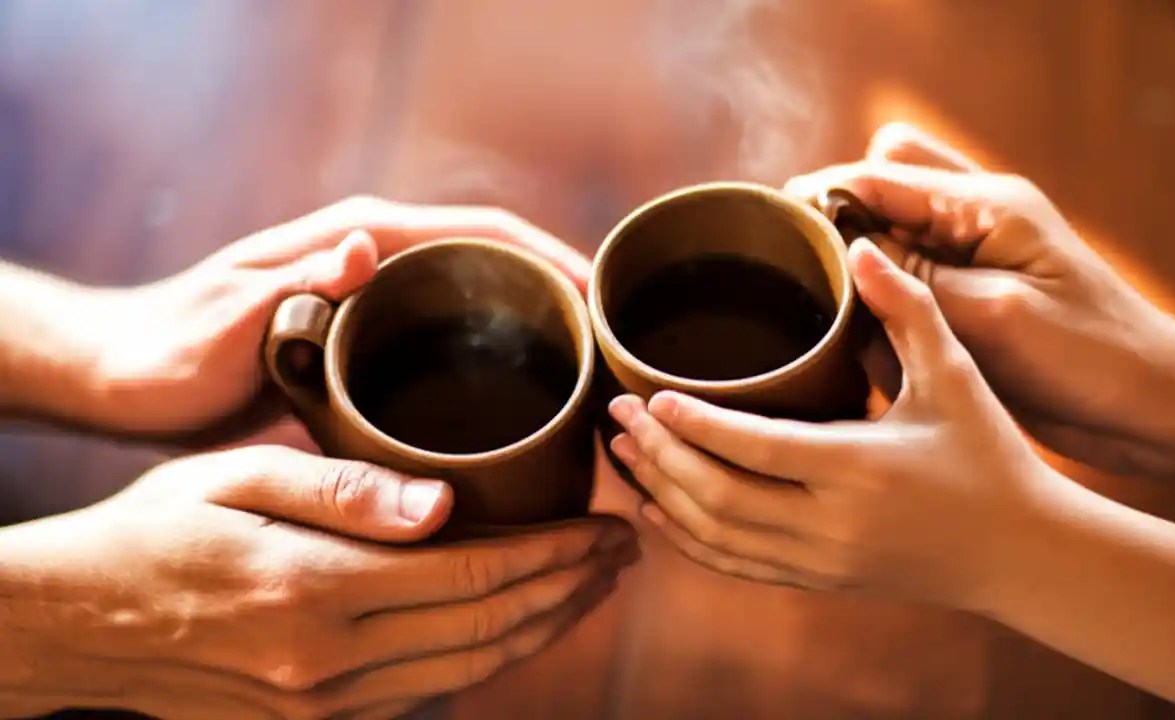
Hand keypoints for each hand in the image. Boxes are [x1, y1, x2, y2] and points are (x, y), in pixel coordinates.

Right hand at [0, 445, 635, 719]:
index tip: (606, 525)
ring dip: (543, 628)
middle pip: (488, 625)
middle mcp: (332, 659)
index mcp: (318, 588)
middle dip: (569, 588)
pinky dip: (488, 658)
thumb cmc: (153, 532)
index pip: (474, 571)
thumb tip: (445, 503)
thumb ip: (342, 489)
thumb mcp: (235, 478)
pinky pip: (429, 692)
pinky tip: (519, 626)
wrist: (77, 624)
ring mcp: (326, 701)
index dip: (553, 551)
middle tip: (623, 550)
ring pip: (470, 669)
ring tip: (593, 588)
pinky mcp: (316, 718)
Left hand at [84, 196, 591, 445]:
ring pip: (478, 300)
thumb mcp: (229, 319)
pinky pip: (450, 336)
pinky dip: (494, 357)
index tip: (601, 295)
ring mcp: (377, 298)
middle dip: (560, 290)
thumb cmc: (169, 350)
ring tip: (586, 377)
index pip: (479, 231)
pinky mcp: (368, 338)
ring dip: (535, 324)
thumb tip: (366, 244)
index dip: (547, 256)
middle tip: (614, 345)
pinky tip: (518, 404)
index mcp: (358, 238)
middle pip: (494, 262)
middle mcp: (377, 259)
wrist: (124, 378)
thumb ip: (292, 287)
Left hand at [606, 239, 1057, 607]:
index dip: (694, 425)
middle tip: (619, 414)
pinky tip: (659, 510)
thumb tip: (857, 246)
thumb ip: (907, 307)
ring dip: (663, 494)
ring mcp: (822, 562)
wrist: (1023, 554)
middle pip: (718, 497)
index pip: (755, 448)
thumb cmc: (990, 455)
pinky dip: (689, 540)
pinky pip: (737, 566)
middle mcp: (832, 524)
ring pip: (717, 537)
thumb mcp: (954, 374)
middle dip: (660, 455)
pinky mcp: (820, 581)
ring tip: (623, 453)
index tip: (649, 396)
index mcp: (861, 469)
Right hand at [786, 123, 1174, 476]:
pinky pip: (906, 281)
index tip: (770, 235)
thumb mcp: (992, 316)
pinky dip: (883, 306)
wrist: (1151, 407)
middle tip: (808, 280)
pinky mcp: (972, 295)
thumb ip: (914, 277)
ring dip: (860, 269)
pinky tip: (872, 346)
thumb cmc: (1088, 359)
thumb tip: (842, 245)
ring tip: (840, 322)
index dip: (819, 196)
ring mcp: (974, 255)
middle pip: (880, 184)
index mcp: (986, 206)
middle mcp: (976, 218)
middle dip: (838, 224)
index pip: (878, 174)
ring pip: (888, 233)